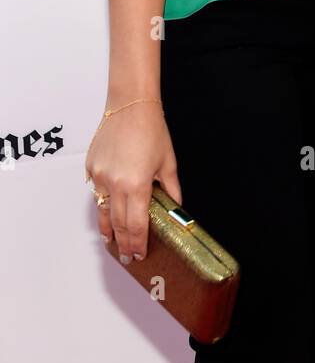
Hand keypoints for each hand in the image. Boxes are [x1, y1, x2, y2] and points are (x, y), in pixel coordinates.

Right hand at [84, 102, 181, 262]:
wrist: (131, 106)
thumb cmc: (151, 130)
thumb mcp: (168, 163)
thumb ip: (171, 190)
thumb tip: (176, 208)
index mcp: (137, 185)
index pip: (137, 225)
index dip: (138, 243)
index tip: (139, 254)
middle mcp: (115, 184)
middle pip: (118, 224)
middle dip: (123, 243)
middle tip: (127, 256)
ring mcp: (100, 177)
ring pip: (102, 212)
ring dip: (108, 230)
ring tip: (112, 242)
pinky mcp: (91, 168)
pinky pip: (95, 193)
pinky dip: (101, 206)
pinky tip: (105, 213)